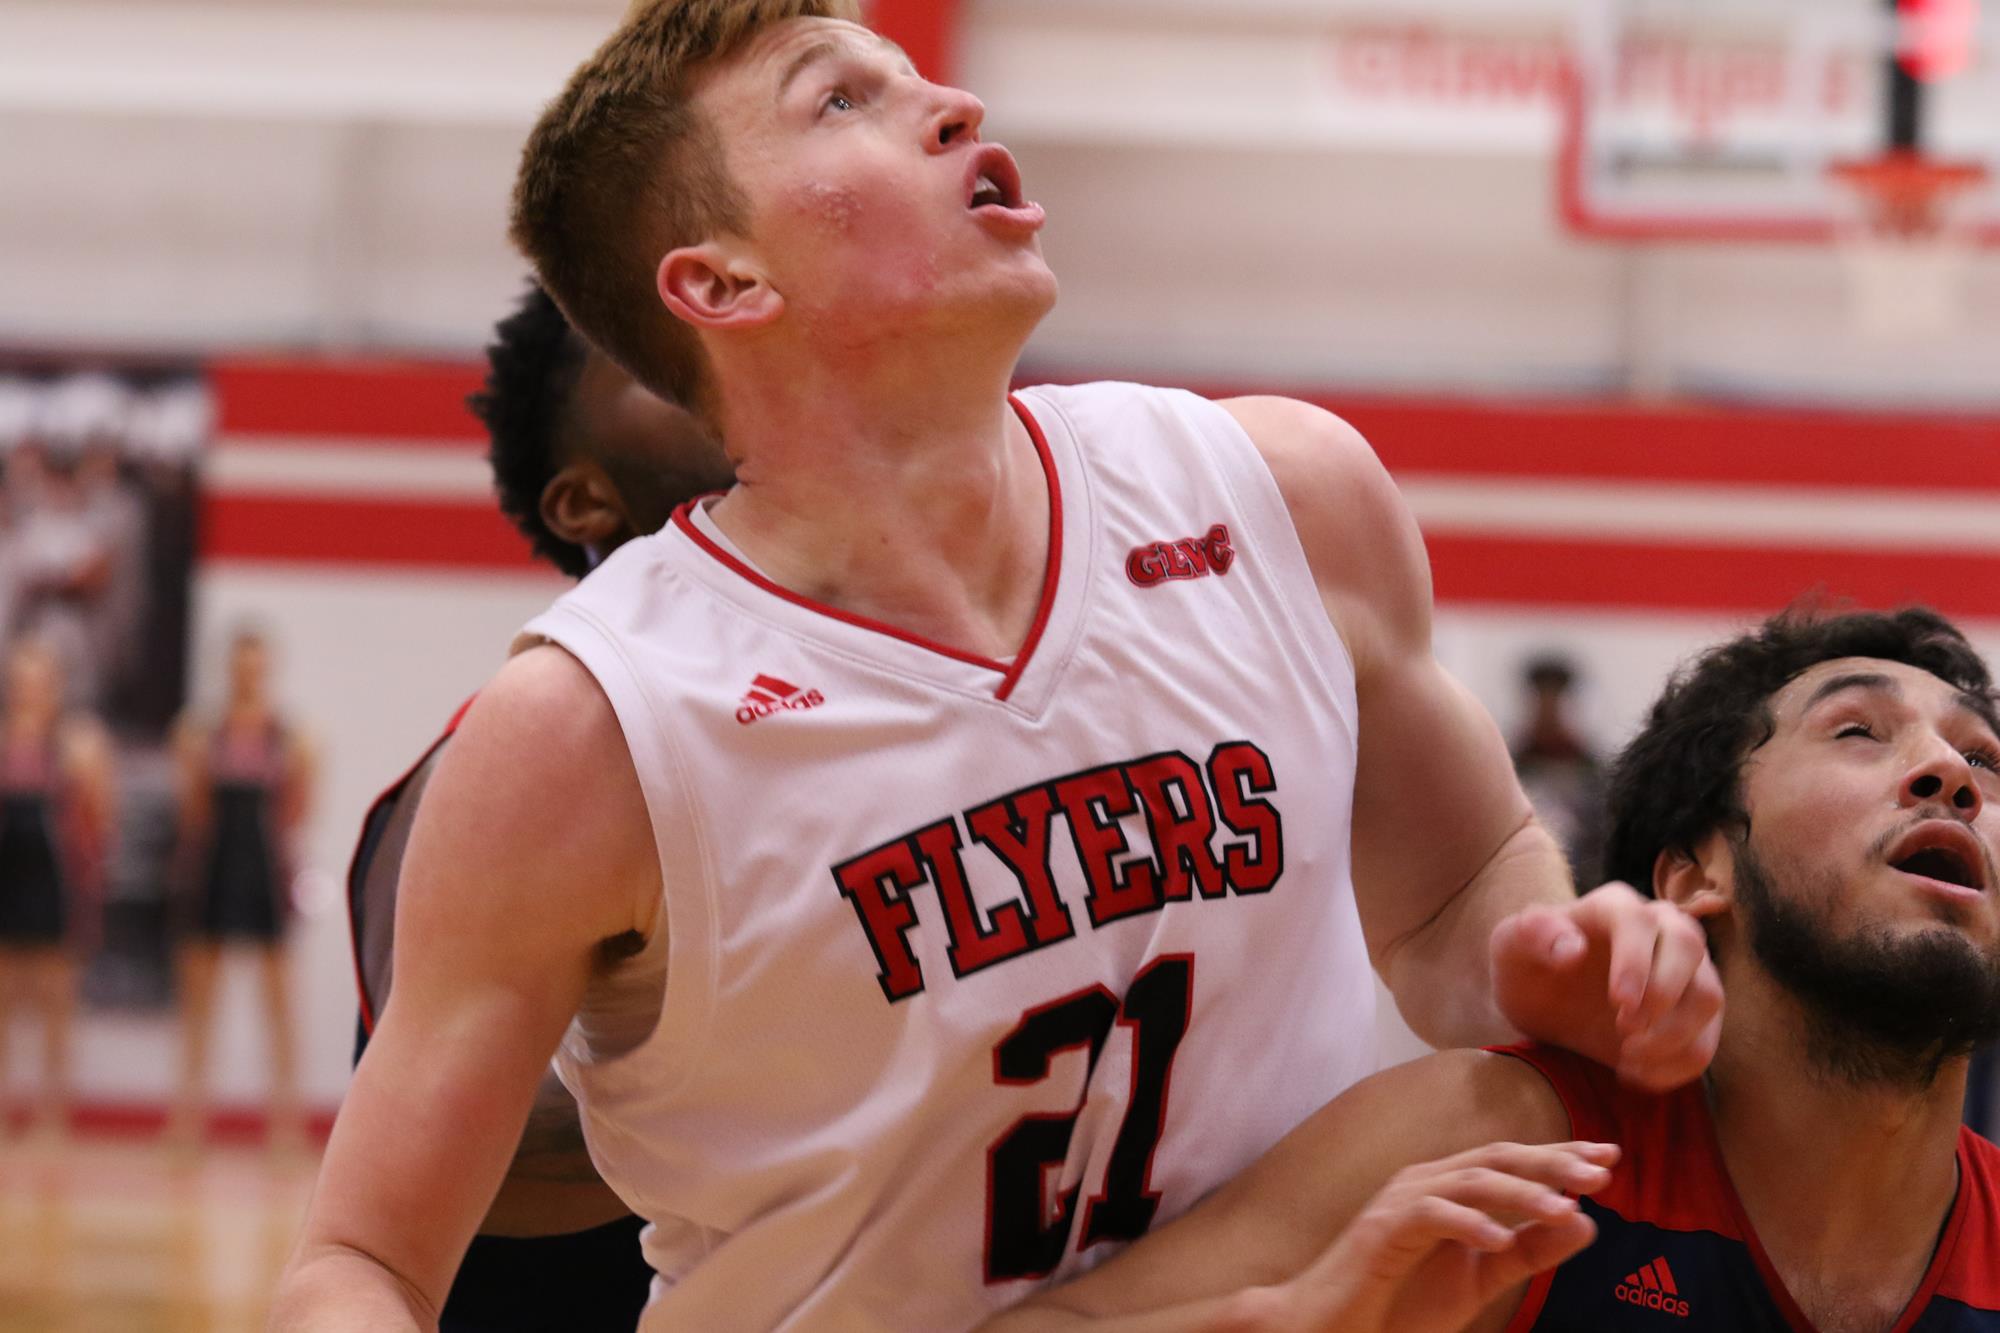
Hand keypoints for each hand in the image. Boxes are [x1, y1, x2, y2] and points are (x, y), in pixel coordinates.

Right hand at [1273, 1141, 1617, 1332]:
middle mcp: (1426, 1180)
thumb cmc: (1400, 1302)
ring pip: (1469, 1180)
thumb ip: (1529, 1251)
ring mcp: (1401, 1200)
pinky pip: (1429, 1215)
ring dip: (1520, 1192)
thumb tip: (1587, 1222)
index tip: (1611, 1156)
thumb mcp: (1481, 1279)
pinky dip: (1468, 1224)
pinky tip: (1500, 1241)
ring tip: (1563, 1208)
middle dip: (1551, 1161)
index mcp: (1448, 1186)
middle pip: (1496, 1157)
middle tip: (1601, 1172)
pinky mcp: (1381, 1229)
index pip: (1511, 1159)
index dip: (1561, 1153)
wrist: (1333, 1325)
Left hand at [1489, 882, 1722, 1090]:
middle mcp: (1661, 927)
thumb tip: (1573, 949)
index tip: (1620, 1004)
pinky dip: (1676, 1066)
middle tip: (1625, 1032)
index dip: (1637, 962)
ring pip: (1709, 997)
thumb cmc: (1526, 966)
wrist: (1543, 1000)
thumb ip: (1532, 935)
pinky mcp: (1691, 1012)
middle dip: (1662, 997)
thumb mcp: (1510, 948)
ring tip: (1627, 1058)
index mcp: (1614, 906)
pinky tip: (1634, 1073)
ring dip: (1674, 1037)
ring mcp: (1685, 969)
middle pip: (1690, 949)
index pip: (1640, 922)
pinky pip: (1705, 1041)